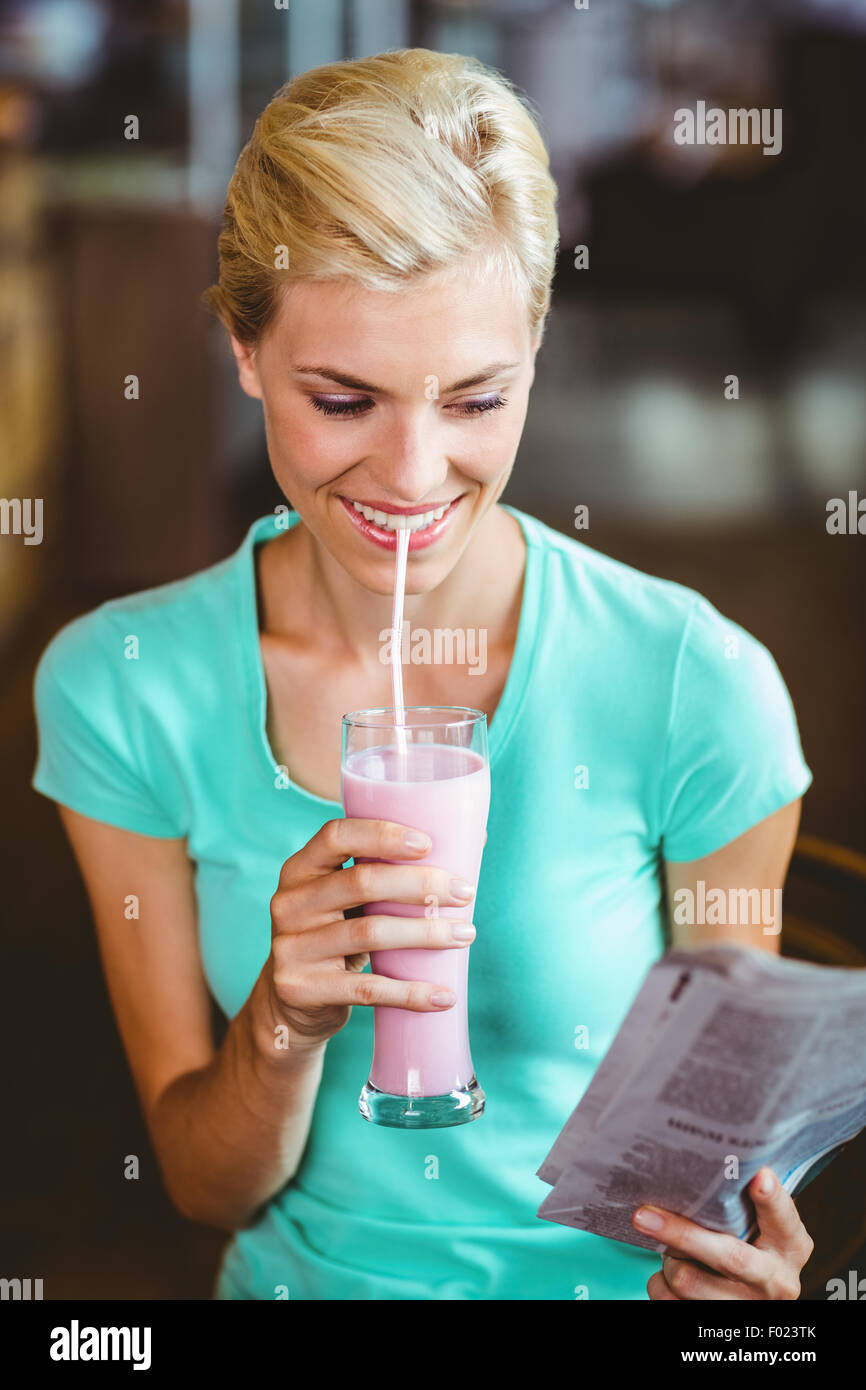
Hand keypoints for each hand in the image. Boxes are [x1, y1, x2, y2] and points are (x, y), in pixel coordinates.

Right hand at [265, 817, 476, 1051]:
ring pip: (369, 933)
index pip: (336, 836)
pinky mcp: (302, 989)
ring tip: (465, 934)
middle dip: (420, 884)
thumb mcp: (345, 902)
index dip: (382, 835)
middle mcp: (288, 903)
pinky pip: (366, 989)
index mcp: (300, 869)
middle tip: (464, 892)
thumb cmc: (338, 936)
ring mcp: (291, 948)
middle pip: (361, 882)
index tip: (428, 843)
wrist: (292, 1004)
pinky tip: (443, 995)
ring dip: (425, 933)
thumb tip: (474, 838)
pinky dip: (410, 992)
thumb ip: (389, 872)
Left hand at [634, 1168, 814, 1299]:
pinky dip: (660, 1283)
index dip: (771, 1199)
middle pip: (729, 1257)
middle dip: (682, 1234)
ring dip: (670, 1259)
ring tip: (672, 1247)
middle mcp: (775, 1280)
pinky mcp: (717, 1322)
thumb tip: (705, 1160)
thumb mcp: (761, 1226)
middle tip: (643, 1215)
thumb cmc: (748, 1245)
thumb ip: (744, 1201)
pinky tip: (669, 1272)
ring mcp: (747, 1307)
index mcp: (790, 1246)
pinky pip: (670, 1301)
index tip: (759, 1177)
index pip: (783, 1218)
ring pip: (689, 1281)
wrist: (748, 1297)